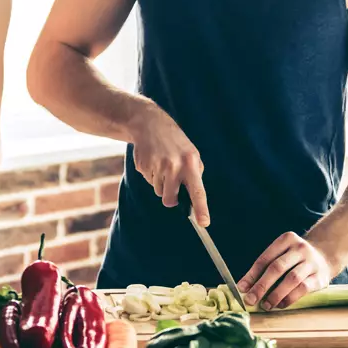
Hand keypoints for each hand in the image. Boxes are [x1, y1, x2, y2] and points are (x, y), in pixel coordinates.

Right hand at [130, 105, 209, 224]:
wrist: (150, 124)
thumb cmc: (175, 142)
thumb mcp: (191, 154)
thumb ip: (194, 174)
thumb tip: (194, 199)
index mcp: (190, 163)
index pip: (198, 191)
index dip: (201, 208)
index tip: (204, 223)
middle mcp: (174, 166)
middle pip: (170, 199)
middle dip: (170, 197)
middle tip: (170, 184)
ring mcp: (157, 166)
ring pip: (158, 191)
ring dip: (160, 183)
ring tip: (162, 164)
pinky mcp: (143, 166)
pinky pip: (148, 181)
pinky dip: (151, 174)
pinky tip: (153, 160)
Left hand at [237, 232, 338, 309]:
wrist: (325, 256)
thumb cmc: (295, 258)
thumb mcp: (281, 254)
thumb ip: (265, 267)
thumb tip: (244, 287)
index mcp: (286, 240)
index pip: (265, 259)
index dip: (251, 275)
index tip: (241, 289)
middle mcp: (299, 248)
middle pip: (277, 268)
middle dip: (261, 286)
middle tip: (250, 300)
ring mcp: (312, 262)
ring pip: (291, 279)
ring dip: (276, 294)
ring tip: (266, 305)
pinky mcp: (320, 277)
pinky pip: (303, 288)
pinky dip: (290, 298)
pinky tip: (281, 304)